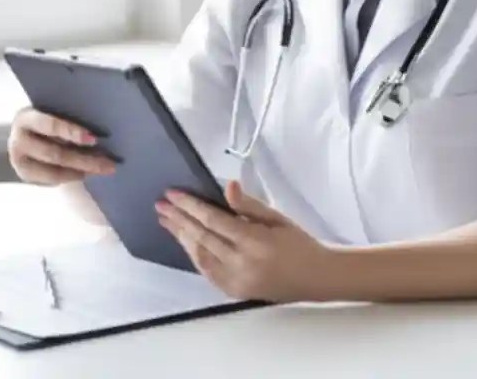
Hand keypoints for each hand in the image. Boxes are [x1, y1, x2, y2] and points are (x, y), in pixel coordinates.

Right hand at [8, 107, 116, 185]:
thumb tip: (98, 131)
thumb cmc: (42, 121)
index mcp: (26, 117)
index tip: (94, 139)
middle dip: (84, 159)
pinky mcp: (24, 175)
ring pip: (54, 171)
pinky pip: (51, 180)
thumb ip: (65, 118)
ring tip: (101, 170)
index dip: (71, 132)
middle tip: (108, 163)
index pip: (50, 125)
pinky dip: (70, 177)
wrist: (20, 136)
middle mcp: (18, 139)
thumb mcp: (47, 112)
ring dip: (80, 171)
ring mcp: (18, 160)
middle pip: (54, 153)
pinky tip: (85, 174)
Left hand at [156, 181, 330, 302]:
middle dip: (178, 219)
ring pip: (199, 256)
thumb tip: (226, 185)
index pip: (213, 220)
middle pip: (201, 237)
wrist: (316, 278)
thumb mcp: (277, 218)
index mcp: (254, 241)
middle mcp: (242, 263)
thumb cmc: (298, 243)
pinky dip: (194, 255)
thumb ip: (248, 205)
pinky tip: (185, 242)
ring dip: (181, 237)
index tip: (172, 194)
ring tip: (167, 221)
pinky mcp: (234, 292)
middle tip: (160, 205)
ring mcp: (236, 280)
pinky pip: (207, 271)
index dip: (190, 206)